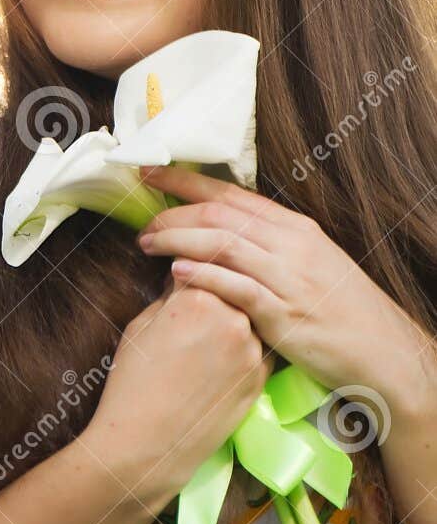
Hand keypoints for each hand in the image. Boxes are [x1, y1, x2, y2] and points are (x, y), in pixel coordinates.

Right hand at [91, 282, 270, 500]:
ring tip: (206, 336)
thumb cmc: (132, 385)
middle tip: (196, 301)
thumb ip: (170, 297)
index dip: (189, 266)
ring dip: (233, 317)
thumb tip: (185, 281)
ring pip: (248, 317)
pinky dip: (242, 347)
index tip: (180, 271)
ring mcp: (252, 350)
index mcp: (198, 298)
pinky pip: (258, 348)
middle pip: (231, 288)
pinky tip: (217, 360)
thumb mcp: (139, 327)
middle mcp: (233, 318)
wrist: (146, 445)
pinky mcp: (260, 378)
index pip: (202, 265)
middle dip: (215, 290)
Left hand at [136, 165, 419, 408]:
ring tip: (147, 244)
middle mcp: (289, 244)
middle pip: (219, 215)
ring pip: (222, 244)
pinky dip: (204, 276)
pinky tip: (175, 274)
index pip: (230, 194)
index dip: (186, 182)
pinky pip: (237, 287)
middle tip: (143, 224)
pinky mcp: (283, 313)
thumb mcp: (310, 263)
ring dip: (178, 240)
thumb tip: (223, 234)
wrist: (379, 348)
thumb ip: (270, 246)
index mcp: (293, 228)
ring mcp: (287, 277)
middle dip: (173, 213)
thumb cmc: (341, 309)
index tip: (151, 175)